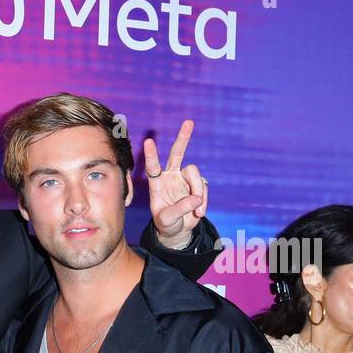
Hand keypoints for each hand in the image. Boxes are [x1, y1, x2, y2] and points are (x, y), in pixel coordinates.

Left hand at [142, 120, 207, 248]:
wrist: (178, 230)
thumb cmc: (167, 224)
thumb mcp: (168, 220)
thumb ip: (180, 209)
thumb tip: (196, 198)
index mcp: (157, 183)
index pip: (153, 167)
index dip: (152, 155)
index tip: (148, 142)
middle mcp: (170, 177)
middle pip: (177, 154)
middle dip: (183, 138)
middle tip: (189, 122)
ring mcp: (185, 180)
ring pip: (195, 174)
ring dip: (197, 191)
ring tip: (197, 210)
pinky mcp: (198, 185)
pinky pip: (204, 187)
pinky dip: (203, 201)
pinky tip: (198, 212)